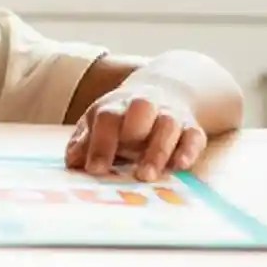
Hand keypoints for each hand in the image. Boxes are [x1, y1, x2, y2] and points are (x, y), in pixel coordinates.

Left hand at [64, 83, 205, 181]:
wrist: (167, 91)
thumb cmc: (124, 120)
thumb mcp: (100, 125)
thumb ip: (85, 143)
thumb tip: (72, 162)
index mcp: (116, 106)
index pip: (106, 118)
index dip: (100, 144)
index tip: (94, 170)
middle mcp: (144, 106)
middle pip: (141, 109)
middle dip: (133, 135)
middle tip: (121, 164)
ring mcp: (170, 115)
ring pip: (168, 125)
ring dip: (158, 150)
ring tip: (146, 176)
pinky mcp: (192, 128)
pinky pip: (194, 136)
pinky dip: (188, 150)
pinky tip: (180, 165)